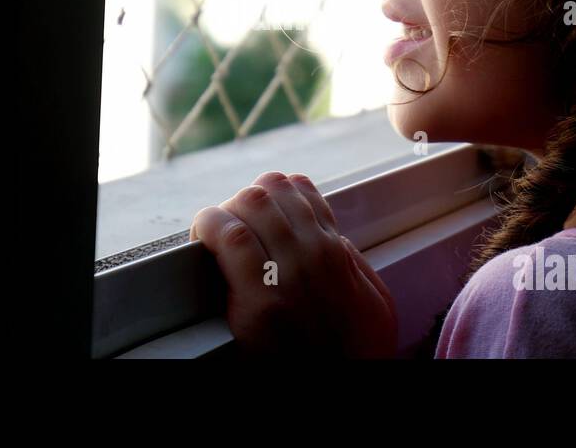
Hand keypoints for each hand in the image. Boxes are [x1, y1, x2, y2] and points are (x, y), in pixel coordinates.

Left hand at [190, 171, 397, 357]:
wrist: (342, 385)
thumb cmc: (354, 352)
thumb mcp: (373, 302)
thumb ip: (352, 263)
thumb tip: (329, 237)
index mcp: (336, 252)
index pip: (300, 190)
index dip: (270, 193)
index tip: (256, 213)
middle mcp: (315, 254)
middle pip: (271, 189)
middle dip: (243, 199)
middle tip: (230, 224)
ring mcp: (289, 273)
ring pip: (251, 202)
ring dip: (226, 210)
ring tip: (214, 233)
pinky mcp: (260, 300)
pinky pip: (231, 237)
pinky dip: (210, 227)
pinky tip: (202, 238)